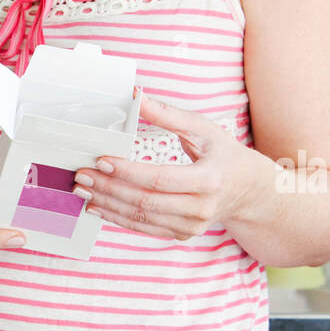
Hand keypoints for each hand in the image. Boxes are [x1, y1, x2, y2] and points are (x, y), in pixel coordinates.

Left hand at [71, 95, 269, 240]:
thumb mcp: (203, 128)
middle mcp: (201, 207)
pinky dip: (117, 218)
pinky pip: (143, 228)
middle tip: (82, 176)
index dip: (127, 171)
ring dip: (107, 204)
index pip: (159, 179)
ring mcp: (191, 226)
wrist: (247, 190)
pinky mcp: (181, 235)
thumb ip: (167, 114)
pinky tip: (98, 207)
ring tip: (83, 190)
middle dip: (108, 188)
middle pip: (145, 201)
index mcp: (209, 179)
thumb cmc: (223, 154)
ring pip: (140, 218)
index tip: (101, 161)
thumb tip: (135, 96)